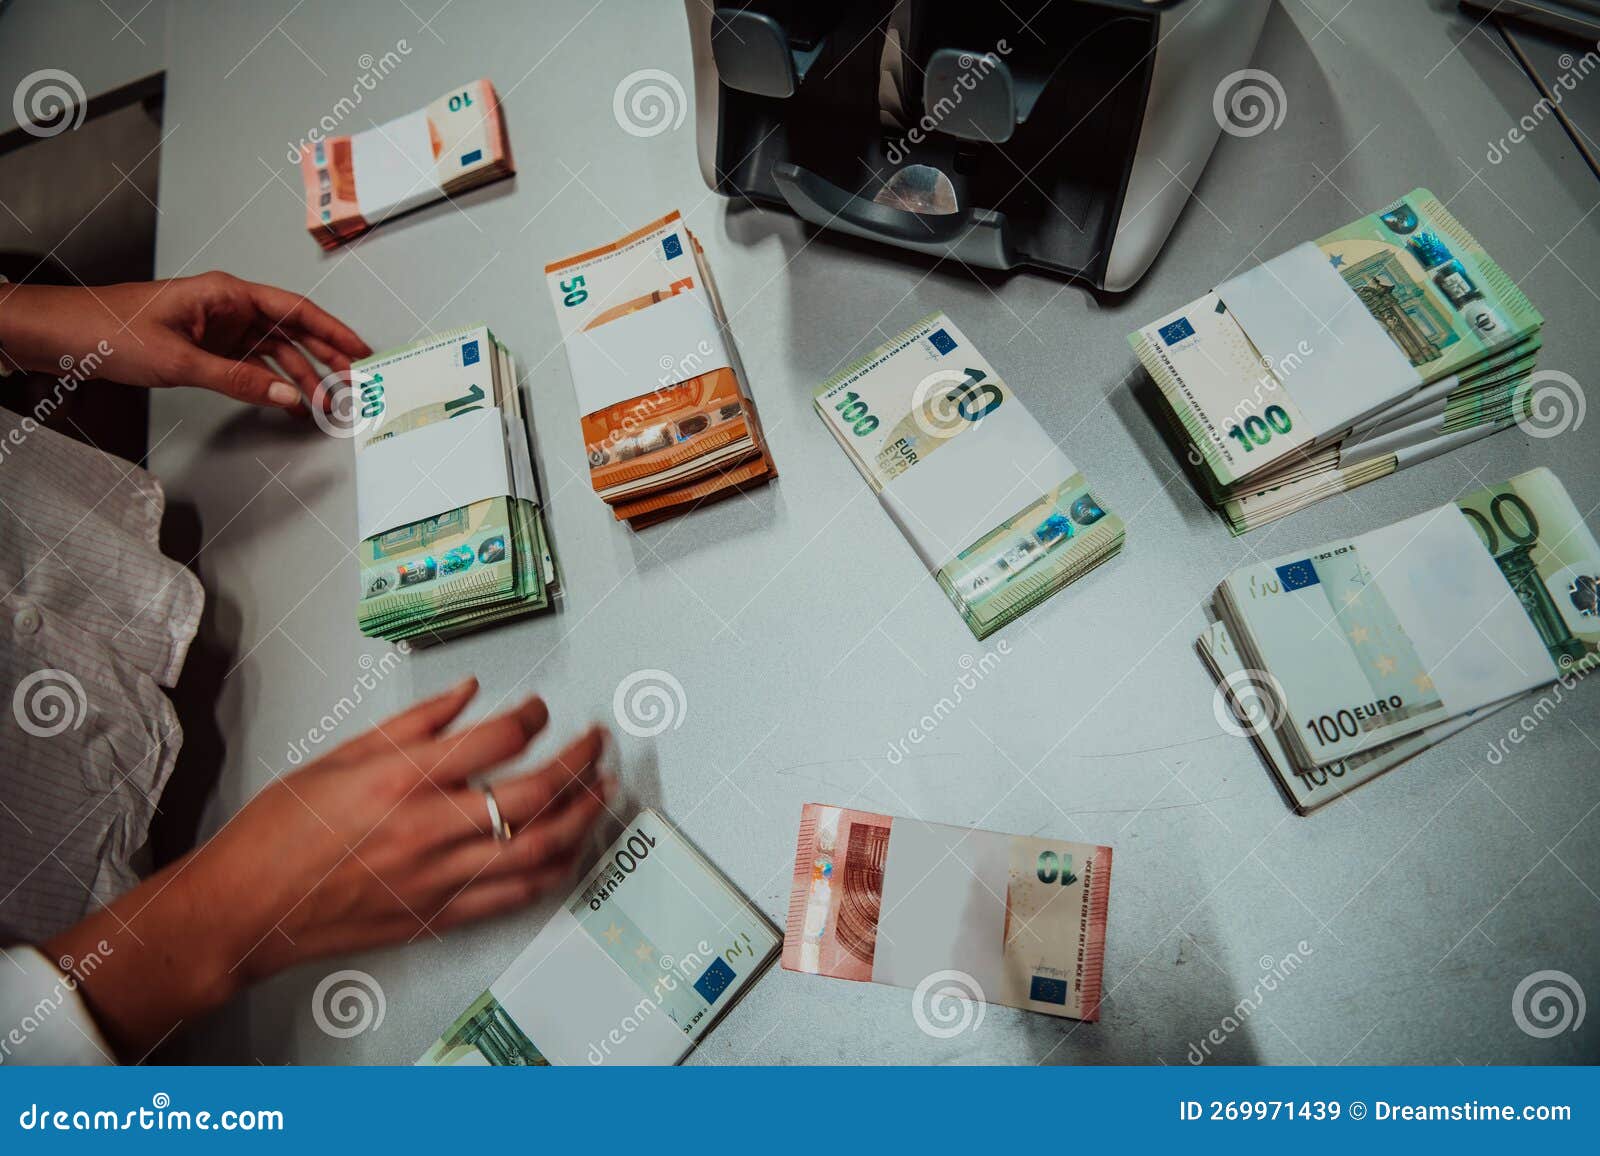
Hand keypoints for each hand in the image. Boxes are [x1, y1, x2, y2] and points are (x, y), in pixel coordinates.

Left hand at [0, 272, 370, 409]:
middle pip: (291, 332)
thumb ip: (238, 380)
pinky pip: (251, 366)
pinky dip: (271, 384)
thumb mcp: (179, 360)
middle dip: (324, 358)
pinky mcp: (206, 349)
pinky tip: (287, 401)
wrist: (62, 335)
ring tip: (325, 404)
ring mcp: (218, 329)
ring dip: (300, 377)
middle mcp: (227, 307)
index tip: (360, 349)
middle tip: (352, 384)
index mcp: (225, 293)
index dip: (332, 330)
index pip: (294, 309)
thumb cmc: (108, 329)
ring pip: (274, 352)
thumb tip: (286, 395)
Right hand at [46, 679, 614, 1059]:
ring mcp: (438, 877)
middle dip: (581, 763)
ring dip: (582, 817)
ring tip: (600, 793)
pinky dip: (551, 869)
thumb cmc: (277, 834)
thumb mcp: (338, 757)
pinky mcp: (439, 915)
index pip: (498, 738)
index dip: (534, 717)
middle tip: (596, 744)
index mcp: (401, 780)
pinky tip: (566, 848)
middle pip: (537, 792)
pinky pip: (515, 894)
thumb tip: (466, 691)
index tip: (541, 709)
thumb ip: (412, 723)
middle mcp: (428, 828)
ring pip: (540, 848)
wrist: (244, 911)